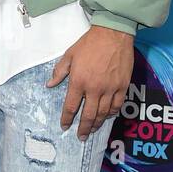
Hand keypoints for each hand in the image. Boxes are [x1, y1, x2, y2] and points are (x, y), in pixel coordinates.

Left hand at [47, 25, 133, 140]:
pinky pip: (117, 105)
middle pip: (89, 115)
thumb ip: (59, 72)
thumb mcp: (69, 55)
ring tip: (93, 130)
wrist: (113, 34)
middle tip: (81, 137)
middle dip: (84, 128)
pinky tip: (108, 116)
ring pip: (103, 113)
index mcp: (79, 82)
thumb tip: (50, 85)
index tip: (65, 126)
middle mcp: (94, 89)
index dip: (67, 119)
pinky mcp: (122, 86)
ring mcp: (110, 89)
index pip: (71, 107)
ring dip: (98, 124)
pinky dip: (112, 113)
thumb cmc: (89, 43)